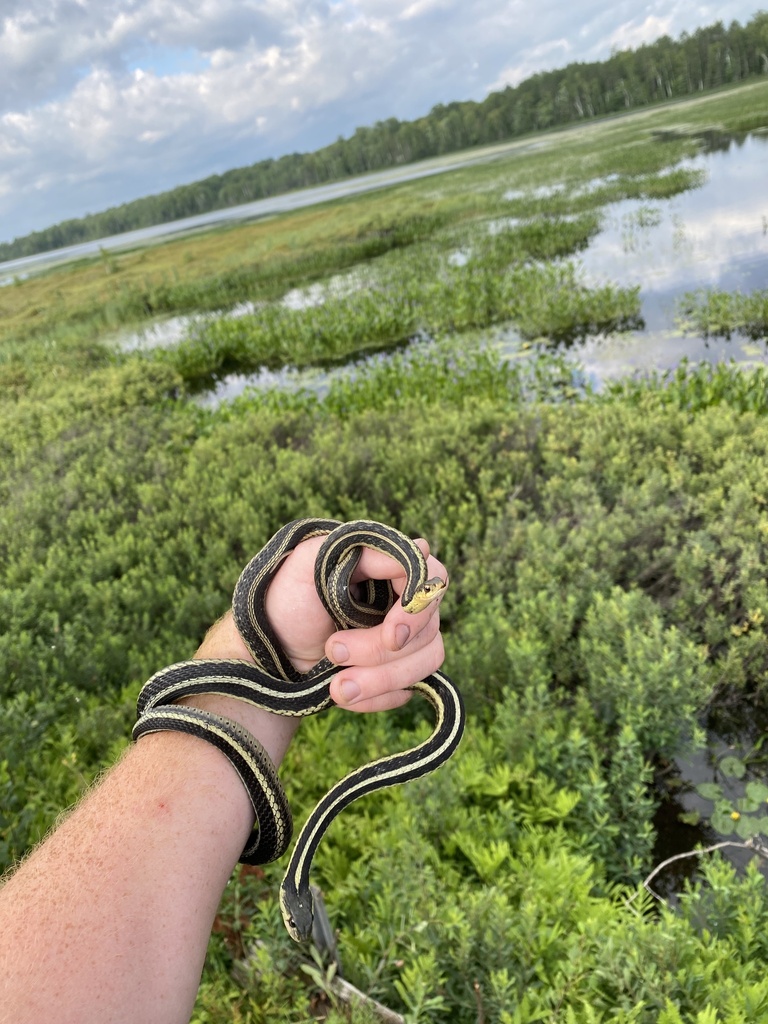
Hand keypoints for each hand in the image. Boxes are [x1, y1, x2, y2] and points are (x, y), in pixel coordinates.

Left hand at [194, 535, 447, 715]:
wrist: (266, 658)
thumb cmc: (283, 602)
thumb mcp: (308, 562)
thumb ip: (360, 548)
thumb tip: (420, 549)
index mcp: (386, 564)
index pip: (430, 579)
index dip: (416, 610)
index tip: (391, 635)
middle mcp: (403, 598)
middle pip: (429, 626)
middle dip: (381, 650)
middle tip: (333, 652)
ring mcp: (406, 638)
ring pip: (428, 659)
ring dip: (381, 679)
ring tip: (336, 689)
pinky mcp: (399, 671)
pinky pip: (411, 689)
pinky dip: (378, 697)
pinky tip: (345, 695)